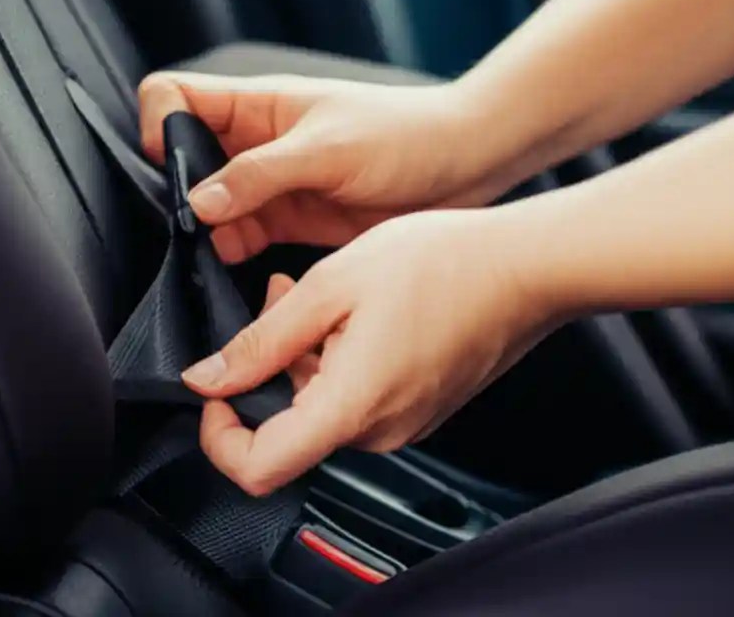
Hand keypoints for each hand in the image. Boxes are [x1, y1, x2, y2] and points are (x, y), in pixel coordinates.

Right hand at [139, 72, 528, 263]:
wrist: (466, 167)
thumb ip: (259, 175)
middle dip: (179, 193)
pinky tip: (239, 271)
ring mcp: (271, 185)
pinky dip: (231, 257)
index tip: (172, 164)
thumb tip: (198, 203)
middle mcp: (255, 143)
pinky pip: (241, 240)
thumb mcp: (327, 149)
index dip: (160, 126)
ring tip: (218, 254)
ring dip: (205, 233)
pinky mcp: (290, 222)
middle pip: (184, 160)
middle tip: (194, 224)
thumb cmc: (404, 136)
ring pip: (209, 208)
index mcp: (257, 105)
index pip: (174, 97)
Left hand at [179, 208, 561, 495]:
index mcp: (349, 407)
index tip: (214, 391)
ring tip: (313, 292)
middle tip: (275, 302)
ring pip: (319, 410)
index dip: (219, 437)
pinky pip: (355, 399)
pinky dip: (334, 361)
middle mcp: (377, 431)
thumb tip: (208, 379)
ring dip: (300, 357)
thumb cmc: (442, 265)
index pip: (258, 469)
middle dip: (264, 370)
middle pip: (287, 432)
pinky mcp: (419, 408)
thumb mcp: (328, 286)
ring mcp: (403, 424)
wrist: (525, 267)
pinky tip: (348, 310)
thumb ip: (261, 341)